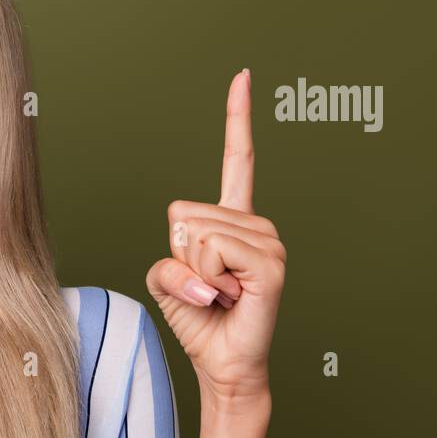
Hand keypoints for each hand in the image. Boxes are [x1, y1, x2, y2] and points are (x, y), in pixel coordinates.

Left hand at [145, 69, 285, 403]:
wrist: (222, 362)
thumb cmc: (197, 318)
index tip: (243, 75)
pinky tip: (228, 298)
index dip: (238, 118)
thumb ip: (167, 255)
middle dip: (179, 257)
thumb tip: (196, 247)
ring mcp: (268, 243)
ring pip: (194, 235)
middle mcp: (256, 225)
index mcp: (232, 220)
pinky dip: (205, 281)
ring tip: (219, 294)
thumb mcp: (165, 278)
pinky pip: (212, 252)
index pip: (239, 160)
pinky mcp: (270, 265)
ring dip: (193, 274)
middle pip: (182, 213)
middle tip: (207, 286)